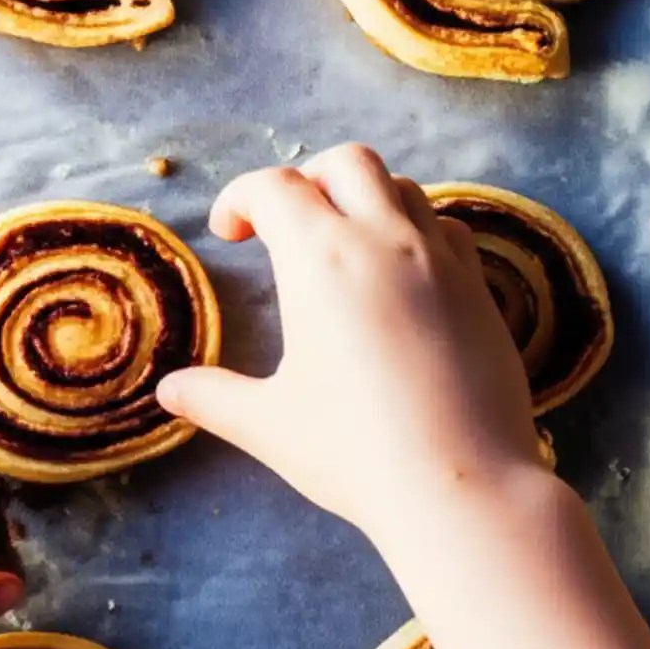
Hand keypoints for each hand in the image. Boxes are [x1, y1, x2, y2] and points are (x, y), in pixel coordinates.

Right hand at [157, 143, 542, 531]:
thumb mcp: (267, 424)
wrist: (462, 486)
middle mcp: (385, 241)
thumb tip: (169, 391)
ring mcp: (442, 260)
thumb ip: (212, 398)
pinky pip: (446, 227)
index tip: (229, 232)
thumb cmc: (354, 451)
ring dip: (363, 198)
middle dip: (307, 179)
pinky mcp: (480, 290)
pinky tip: (398, 275)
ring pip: (402, 186)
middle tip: (285, 225)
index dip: (240, 198)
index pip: (275, 187)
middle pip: (346, 162)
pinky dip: (414, 229)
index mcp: (321, 259)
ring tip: (341, 245)